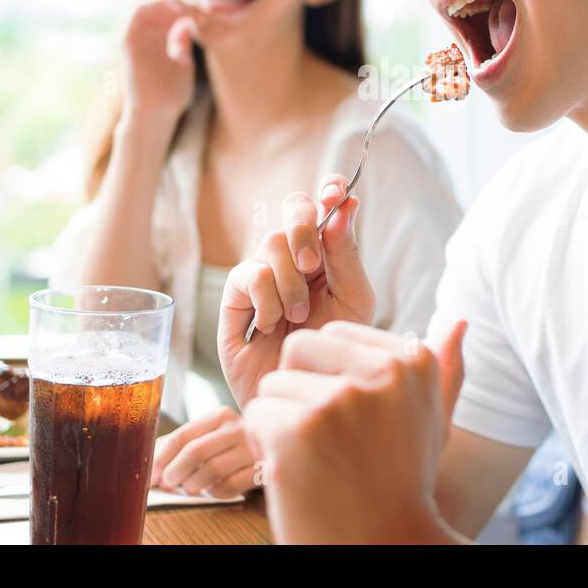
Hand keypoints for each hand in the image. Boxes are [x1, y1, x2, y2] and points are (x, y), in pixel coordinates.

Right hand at [121, 0, 206, 125]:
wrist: (157, 115)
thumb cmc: (172, 92)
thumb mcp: (184, 63)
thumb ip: (185, 42)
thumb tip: (189, 24)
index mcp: (154, 36)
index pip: (164, 5)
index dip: (186, 2)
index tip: (207, 8)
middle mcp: (141, 33)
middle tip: (200, 4)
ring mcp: (132, 37)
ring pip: (142, 1)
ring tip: (189, 6)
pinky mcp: (127, 44)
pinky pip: (136, 16)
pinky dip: (156, 8)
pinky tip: (178, 13)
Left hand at [149, 406, 259, 497]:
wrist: (278, 446)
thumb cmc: (232, 445)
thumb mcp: (210, 435)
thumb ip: (183, 444)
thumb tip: (152, 467)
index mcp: (220, 415)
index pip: (183, 436)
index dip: (161, 458)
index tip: (150, 475)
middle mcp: (238, 427)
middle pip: (196, 451)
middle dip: (175, 472)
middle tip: (167, 483)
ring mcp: (253, 447)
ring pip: (212, 470)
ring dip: (194, 484)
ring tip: (190, 487)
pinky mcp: (263, 468)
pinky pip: (230, 485)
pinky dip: (216, 492)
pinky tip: (213, 490)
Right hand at [218, 177, 375, 408]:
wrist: (304, 398)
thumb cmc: (332, 352)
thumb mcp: (353, 301)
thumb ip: (347, 254)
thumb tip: (345, 202)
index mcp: (327, 250)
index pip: (326, 202)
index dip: (330, 188)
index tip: (336, 192)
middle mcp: (294, 255)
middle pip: (293, 208)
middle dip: (304, 227)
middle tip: (312, 264)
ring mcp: (263, 272)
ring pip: (272, 242)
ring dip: (291, 283)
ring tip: (297, 318)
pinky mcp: (235, 296)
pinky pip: (249, 275)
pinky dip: (266, 299)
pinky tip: (270, 326)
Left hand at [241, 319, 468, 543]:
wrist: (385, 547)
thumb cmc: (403, 486)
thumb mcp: (432, 426)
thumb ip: (443, 373)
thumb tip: (458, 322)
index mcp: (414, 361)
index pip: (335, 337)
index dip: (331, 379)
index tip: (358, 425)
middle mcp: (382, 372)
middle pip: (299, 348)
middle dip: (300, 390)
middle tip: (329, 442)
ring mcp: (340, 400)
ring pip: (273, 385)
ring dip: (281, 423)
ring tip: (316, 461)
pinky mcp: (299, 430)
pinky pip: (256, 416)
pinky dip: (263, 448)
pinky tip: (296, 475)